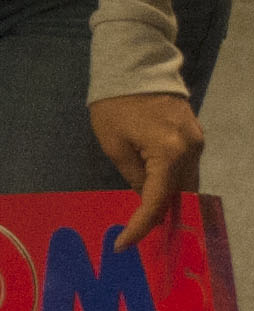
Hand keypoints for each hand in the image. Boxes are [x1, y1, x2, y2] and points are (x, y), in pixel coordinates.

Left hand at [93, 89, 203, 250]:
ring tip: (147, 220)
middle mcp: (191, 149)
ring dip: (169, 200)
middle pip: (181, 195)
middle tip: (140, 238)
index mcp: (169, 153)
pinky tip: (157, 192)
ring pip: (187, 182)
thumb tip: (144, 195)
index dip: (142, 225)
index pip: (158, 200)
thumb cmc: (115, 104)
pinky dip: (173, 182)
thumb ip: (132, 174)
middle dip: (162, 218)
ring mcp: (197, 141)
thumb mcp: (114, 144)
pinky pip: (187, 167)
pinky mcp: (195, 134)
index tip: (124, 244)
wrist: (135, 66)